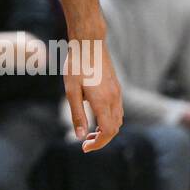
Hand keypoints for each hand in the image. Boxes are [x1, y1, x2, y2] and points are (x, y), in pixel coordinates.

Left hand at [63, 33, 122, 152]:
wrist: (89, 42)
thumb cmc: (77, 64)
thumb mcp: (71, 90)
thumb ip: (77, 114)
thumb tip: (80, 136)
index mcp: (103, 101)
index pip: (107, 132)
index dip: (98, 144)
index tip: (84, 147)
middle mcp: (114, 99)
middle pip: (114, 129)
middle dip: (101, 139)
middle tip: (85, 142)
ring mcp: (117, 92)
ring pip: (118, 120)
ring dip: (107, 130)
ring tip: (91, 132)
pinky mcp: (117, 87)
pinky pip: (118, 110)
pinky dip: (110, 120)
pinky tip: (97, 116)